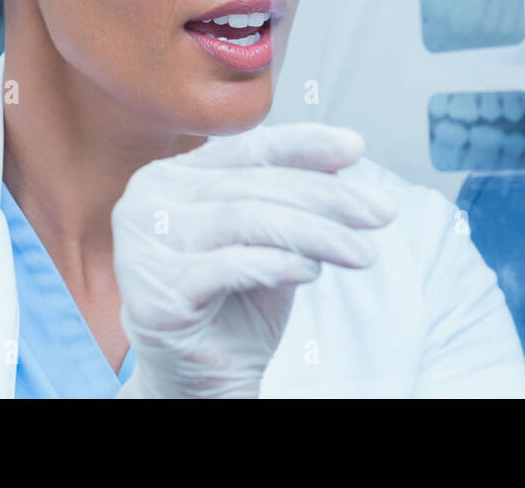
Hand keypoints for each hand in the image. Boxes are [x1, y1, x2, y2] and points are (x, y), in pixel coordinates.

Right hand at [112, 123, 396, 397]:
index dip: (305, 144)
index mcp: (174, 176)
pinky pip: (229, 266)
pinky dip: (279, 264)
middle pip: (256, 185)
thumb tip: (344, 155)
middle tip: (382, 211)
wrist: (203, 381)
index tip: (357, 147)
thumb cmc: (236, 304)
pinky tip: (313, 271)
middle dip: (329, 197)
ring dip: (318, 233)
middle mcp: (148, 202)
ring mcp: (143, 247)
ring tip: (363, 252)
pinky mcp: (153, 295)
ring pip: (248, 219)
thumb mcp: (275, 240)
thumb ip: (295, 195)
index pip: (249, 148)